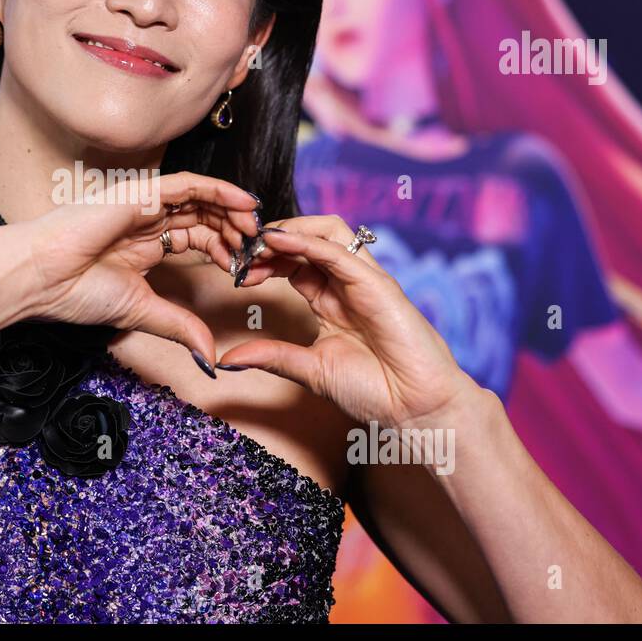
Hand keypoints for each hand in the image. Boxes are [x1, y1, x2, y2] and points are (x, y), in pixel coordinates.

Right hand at [12, 171, 258, 363]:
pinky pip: (187, 184)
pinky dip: (219, 189)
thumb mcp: (141, 312)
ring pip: (201, 198)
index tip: (246, 271)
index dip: (225, 251)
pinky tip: (243, 201)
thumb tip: (210, 356)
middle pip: (204, 217)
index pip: (197, 238)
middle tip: (259, 249)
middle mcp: (147, 220)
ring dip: (233, 208)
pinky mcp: (140, 192)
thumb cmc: (74, 291)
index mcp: (145, 244)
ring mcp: (144, 204)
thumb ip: (178, 326)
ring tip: (257, 226)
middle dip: (235, 230)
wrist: (41, 278)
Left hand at [217, 215, 479, 427]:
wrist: (414, 410)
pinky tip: (279, 243)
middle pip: (306, 239)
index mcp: (329, 301)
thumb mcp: (309, 369)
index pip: (292, 262)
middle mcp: (346, 285)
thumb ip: (271, 356)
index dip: (263, 261)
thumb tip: (227, 359)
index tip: (236, 275)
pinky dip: (307, 242)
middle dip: (270, 242)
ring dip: (289, 230)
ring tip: (258, 244)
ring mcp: (364, 281)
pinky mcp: (379, 284)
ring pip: (327, 231)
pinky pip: (340, 252)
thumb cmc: (373, 391)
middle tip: (241, 256)